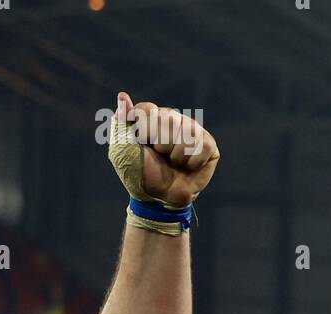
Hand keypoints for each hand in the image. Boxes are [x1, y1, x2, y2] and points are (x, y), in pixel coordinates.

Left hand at [113, 91, 219, 208]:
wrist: (157, 200)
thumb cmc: (139, 175)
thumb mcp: (122, 150)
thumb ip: (121, 123)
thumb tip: (122, 96)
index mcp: (153, 117)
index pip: (148, 110)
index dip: (144, 131)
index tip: (141, 145)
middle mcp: (174, 119)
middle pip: (168, 118)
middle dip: (160, 144)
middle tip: (158, 157)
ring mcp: (193, 130)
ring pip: (186, 133)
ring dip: (175, 155)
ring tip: (172, 164)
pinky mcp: (209, 145)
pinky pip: (202, 146)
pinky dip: (191, 162)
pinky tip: (187, 167)